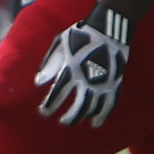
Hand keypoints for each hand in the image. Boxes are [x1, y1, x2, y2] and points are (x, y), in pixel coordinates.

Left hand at [34, 6, 129, 126]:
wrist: (108, 30)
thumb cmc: (80, 35)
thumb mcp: (59, 45)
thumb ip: (49, 64)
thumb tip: (38, 82)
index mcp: (71, 70)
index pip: (57, 95)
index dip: (49, 106)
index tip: (43, 112)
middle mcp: (87, 80)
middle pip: (77, 107)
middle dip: (68, 117)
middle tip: (62, 121)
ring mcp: (103, 83)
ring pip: (93, 108)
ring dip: (83, 117)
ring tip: (75, 120)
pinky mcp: (114, 83)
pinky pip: (109, 104)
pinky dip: (103, 116)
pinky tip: (96, 123)